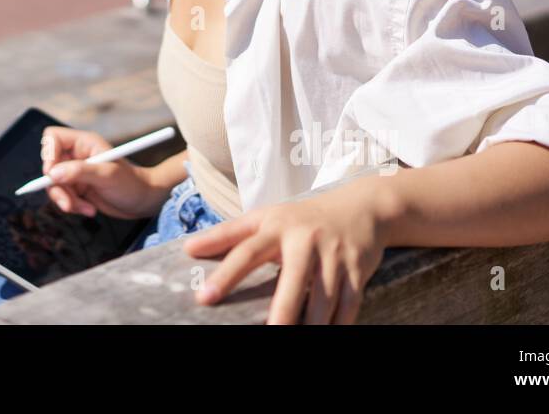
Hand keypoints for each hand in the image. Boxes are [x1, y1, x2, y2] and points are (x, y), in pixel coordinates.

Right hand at [39, 126, 166, 220]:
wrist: (144, 201)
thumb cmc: (131, 183)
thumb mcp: (106, 175)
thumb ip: (79, 172)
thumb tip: (52, 174)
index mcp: (84, 143)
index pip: (53, 138)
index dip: (48, 154)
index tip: (52, 174)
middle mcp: (77, 156)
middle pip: (49, 166)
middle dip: (57, 187)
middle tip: (68, 203)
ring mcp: (77, 173)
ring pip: (54, 185)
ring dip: (66, 200)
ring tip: (85, 209)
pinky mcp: (78, 189)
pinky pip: (63, 197)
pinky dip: (73, 206)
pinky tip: (90, 209)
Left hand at [181, 178, 388, 323]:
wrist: (361, 207)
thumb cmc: (301, 218)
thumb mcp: (264, 218)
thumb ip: (227, 234)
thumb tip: (188, 249)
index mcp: (276, 226)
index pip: (245, 251)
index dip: (225, 274)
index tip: (204, 297)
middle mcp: (305, 240)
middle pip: (292, 280)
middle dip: (281, 311)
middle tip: (269, 333)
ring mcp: (334, 255)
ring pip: (323, 299)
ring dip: (312, 325)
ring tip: (296, 340)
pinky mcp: (357, 270)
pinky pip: (348, 304)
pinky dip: (339, 324)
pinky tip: (326, 333)